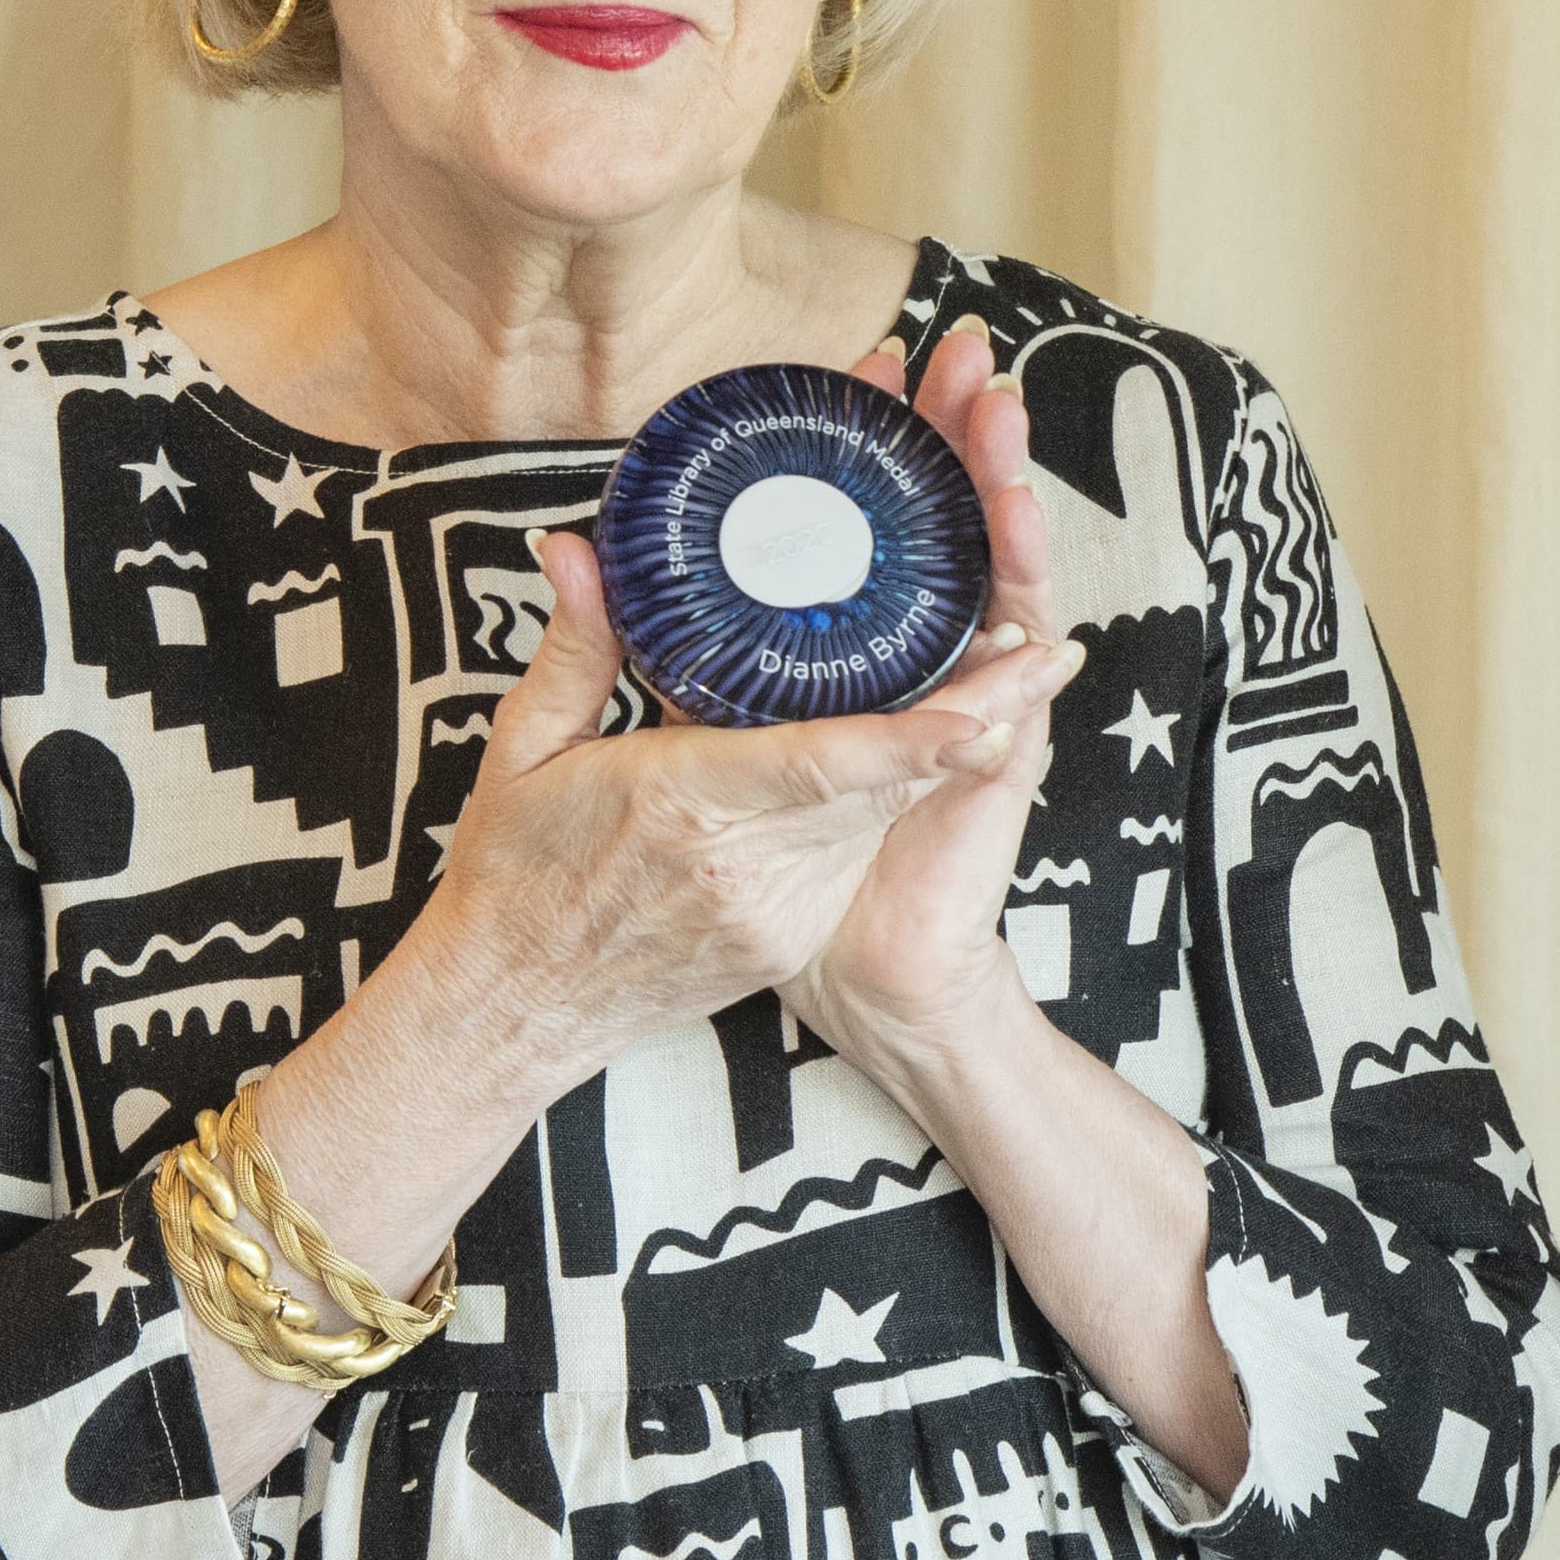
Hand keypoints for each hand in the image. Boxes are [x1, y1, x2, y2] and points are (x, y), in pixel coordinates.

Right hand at [408, 404, 1070, 1096]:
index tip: (994, 702)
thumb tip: (577, 548)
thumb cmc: (513, 874)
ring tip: (1020, 671)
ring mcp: (771, 909)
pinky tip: (946, 735)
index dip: (917, 735)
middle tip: (1045, 644)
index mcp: (682, 802)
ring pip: (881, 814)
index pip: (822, 763)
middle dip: (973, 717)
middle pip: (883, 783)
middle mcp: (743, 865)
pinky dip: (897, 790)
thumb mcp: (526, 750)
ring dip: (950, 750)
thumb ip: (575, 646)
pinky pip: (852, 848)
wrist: (514, 1010)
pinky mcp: (782, 936)